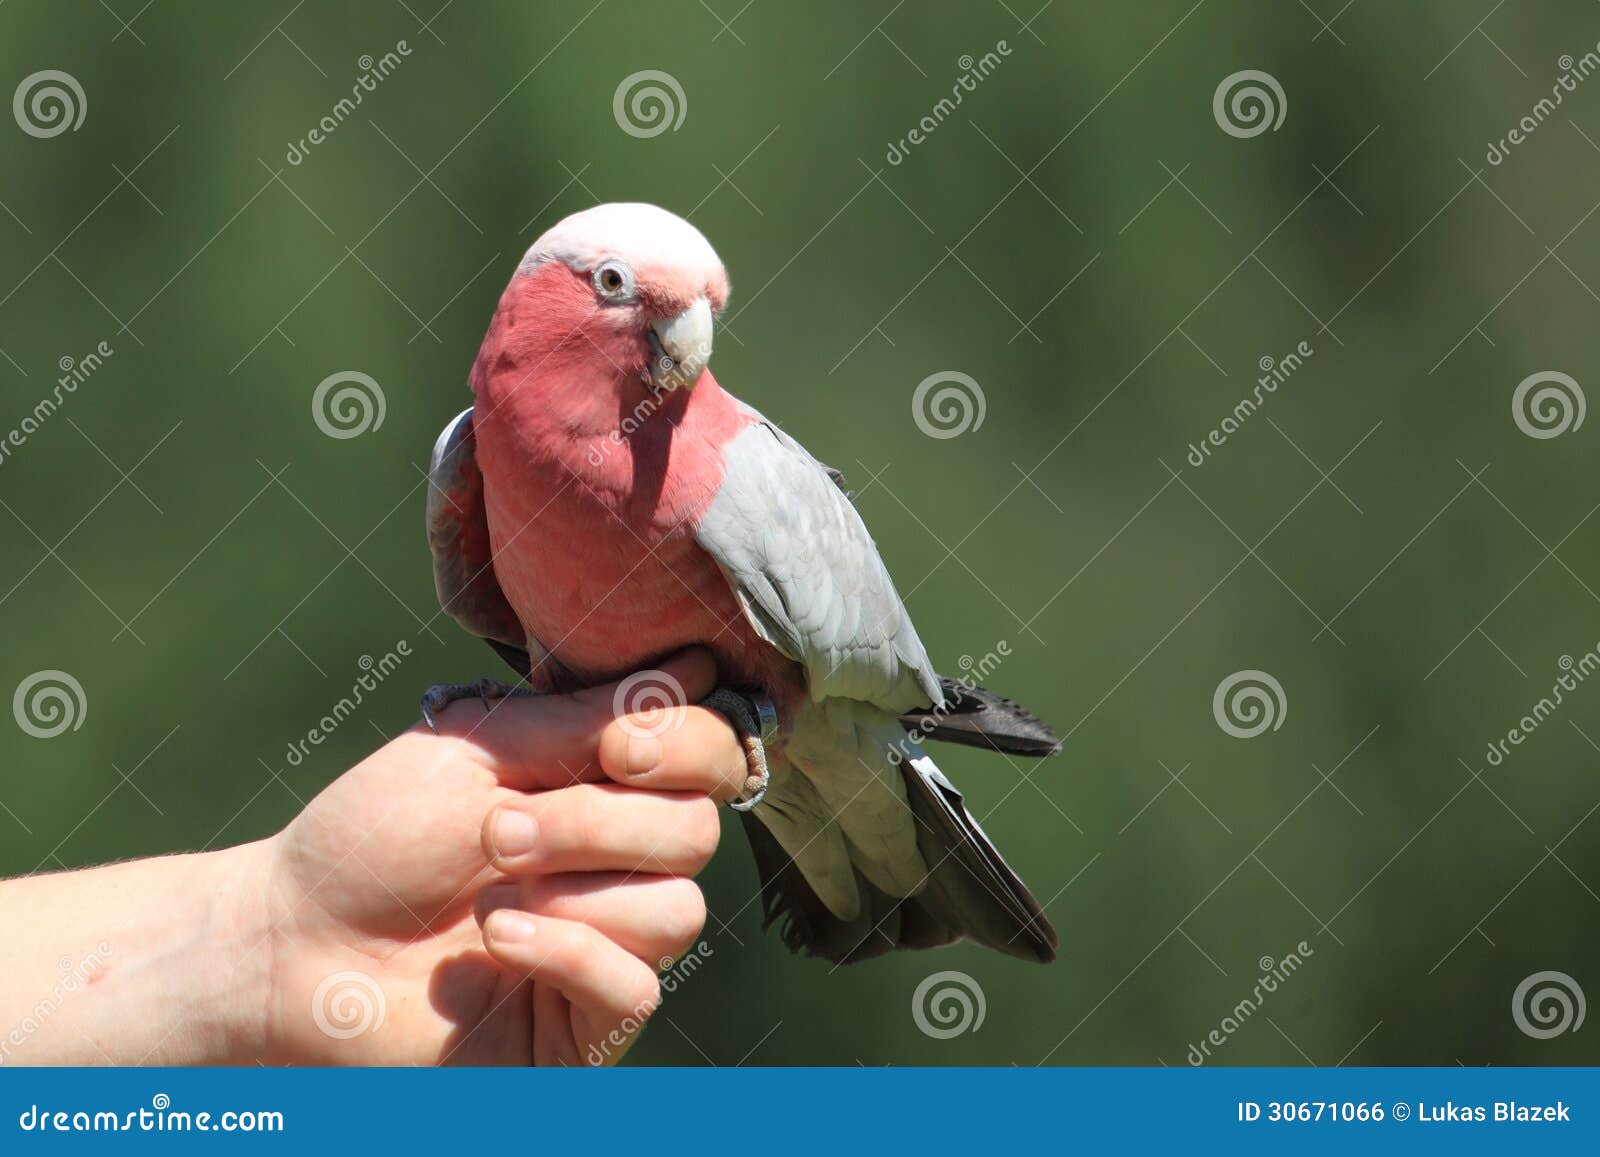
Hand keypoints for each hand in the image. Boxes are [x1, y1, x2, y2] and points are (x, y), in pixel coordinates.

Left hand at [260, 648, 746, 1064]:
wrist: (294, 945)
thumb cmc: (373, 837)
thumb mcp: (478, 749)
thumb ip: (587, 719)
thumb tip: (697, 669)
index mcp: (603, 787)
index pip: (710, 755)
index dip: (686, 746)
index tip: (616, 747)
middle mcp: (620, 864)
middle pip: (697, 831)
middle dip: (596, 825)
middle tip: (497, 831)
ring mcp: (608, 945)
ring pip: (678, 910)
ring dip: (573, 894)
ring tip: (487, 895)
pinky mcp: (585, 1025)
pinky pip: (636, 987)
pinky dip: (568, 953)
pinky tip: (497, 940)